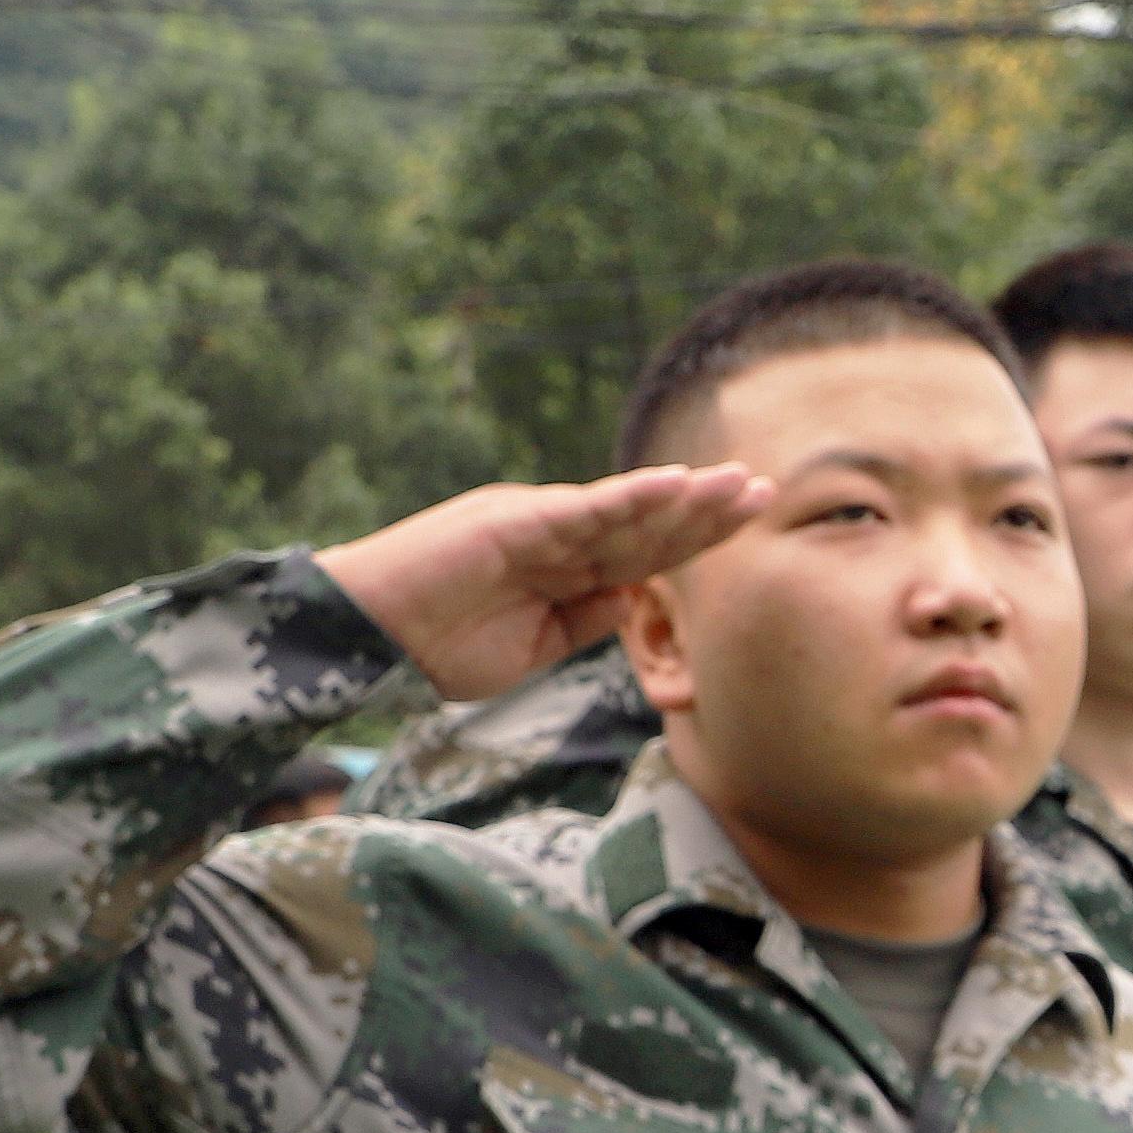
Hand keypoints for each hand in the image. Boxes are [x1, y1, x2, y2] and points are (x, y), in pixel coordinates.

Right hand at [318, 469, 773, 703]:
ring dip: (682, 497)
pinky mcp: (511, 520)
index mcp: (562, 563)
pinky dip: (629, 498)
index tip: (749, 523)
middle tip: (765, 490)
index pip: (643, 550)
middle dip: (707, 510)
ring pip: (623, 508)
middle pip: (645, 521)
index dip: (696, 537)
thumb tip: (635, 601)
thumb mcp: (534, 647)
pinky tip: (675, 486)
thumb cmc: (437, 647)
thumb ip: (584, 620)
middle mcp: (554, 532)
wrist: (366, 640)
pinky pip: (582, 508)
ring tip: (737, 484)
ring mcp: (534, 521)